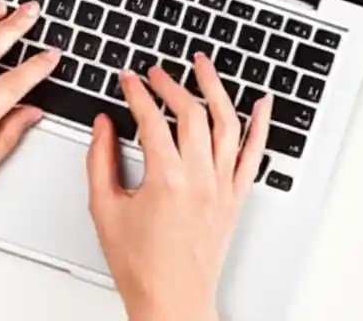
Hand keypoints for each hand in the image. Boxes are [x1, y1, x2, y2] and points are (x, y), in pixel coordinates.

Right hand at [87, 54, 273, 320]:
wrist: (173, 300)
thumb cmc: (141, 266)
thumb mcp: (105, 210)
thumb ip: (100, 161)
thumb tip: (103, 126)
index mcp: (166, 180)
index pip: (152, 119)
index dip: (137, 92)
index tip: (129, 79)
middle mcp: (200, 179)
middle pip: (191, 113)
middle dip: (172, 85)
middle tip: (157, 72)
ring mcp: (223, 187)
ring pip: (227, 124)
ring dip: (216, 89)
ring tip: (204, 66)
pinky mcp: (236, 198)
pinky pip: (253, 154)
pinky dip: (260, 125)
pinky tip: (261, 104)